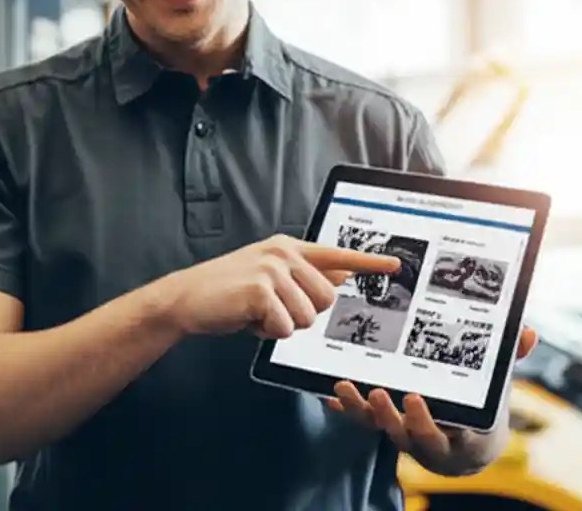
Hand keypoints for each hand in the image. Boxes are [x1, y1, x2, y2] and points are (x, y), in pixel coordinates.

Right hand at [160, 235, 400, 338]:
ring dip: (282, 326)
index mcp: (288, 248)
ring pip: (307, 317)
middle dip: (302, 314)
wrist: (186, 298)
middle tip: (271, 310)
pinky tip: (247, 319)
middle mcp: (283, 254)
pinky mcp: (260, 290)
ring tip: (256, 313)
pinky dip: (267, 333)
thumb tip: (341, 278)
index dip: (368, 263)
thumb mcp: (269, 279)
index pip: (336, 255)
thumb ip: (303, 278)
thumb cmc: (228, 293)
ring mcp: (272, 270)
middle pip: (325, 299)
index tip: (395, 264)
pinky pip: (284, 328)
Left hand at [326, 327, 538, 475]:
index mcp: (453, 436)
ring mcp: (402, 435)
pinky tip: (328, 393)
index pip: (435, 432)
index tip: (414, 399)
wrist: (468, 447)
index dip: (422, 419)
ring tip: (343, 386)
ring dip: (358, 409)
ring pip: (376, 428)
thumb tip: (528, 333)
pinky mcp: (384, 425)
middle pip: (401, 434)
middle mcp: (424, 441)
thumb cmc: (482, 414)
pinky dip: (345, 409)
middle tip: (377, 391)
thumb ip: (509, 364)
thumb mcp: (498, 393)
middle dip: (387, 415)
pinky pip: (361, 421)